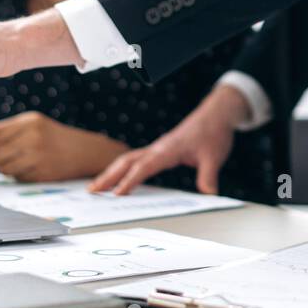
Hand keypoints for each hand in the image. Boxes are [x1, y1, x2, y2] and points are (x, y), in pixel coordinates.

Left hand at [0, 112, 127, 181]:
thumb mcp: (36, 125)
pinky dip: (18, 176)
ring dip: (4, 169)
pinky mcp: (43, 172)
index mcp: (30, 121)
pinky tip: (29, 169)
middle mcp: (33, 137)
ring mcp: (38, 155)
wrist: (85, 151)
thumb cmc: (56, 138)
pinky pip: (18, 177)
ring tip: (16, 165)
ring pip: (4, 168)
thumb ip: (10, 132)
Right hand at [89, 84, 247, 195]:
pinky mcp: (159, 149)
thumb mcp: (214, 156)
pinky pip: (136, 159)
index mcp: (168, 149)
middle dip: (109, 176)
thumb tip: (208, 193)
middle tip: (92, 190)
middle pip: (127, 161)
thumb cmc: (213, 132)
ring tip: (96, 186)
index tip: (117, 193)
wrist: (216, 114)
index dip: (130, 180)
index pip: (145, 166)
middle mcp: (158, 148)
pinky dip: (123, 168)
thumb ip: (208, 176)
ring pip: (128, 159)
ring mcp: (157, 148)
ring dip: (111, 172)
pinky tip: (118, 178)